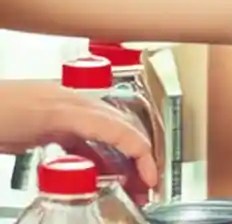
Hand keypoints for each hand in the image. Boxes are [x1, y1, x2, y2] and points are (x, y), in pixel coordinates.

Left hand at [0, 82, 157, 187]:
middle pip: (121, 130)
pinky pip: (86, 136)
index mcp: (69, 108)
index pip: (121, 131)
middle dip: (140, 159)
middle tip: (146, 186)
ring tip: (128, 183)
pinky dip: (98, 154)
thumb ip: (63, 145)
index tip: (150, 178)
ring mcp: (64, 109)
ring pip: (107, 134)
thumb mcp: (23, 136)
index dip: (142, 156)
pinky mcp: (53, 119)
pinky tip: (97, 172)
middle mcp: (73, 104)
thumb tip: (88, 168)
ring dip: (121, 159)